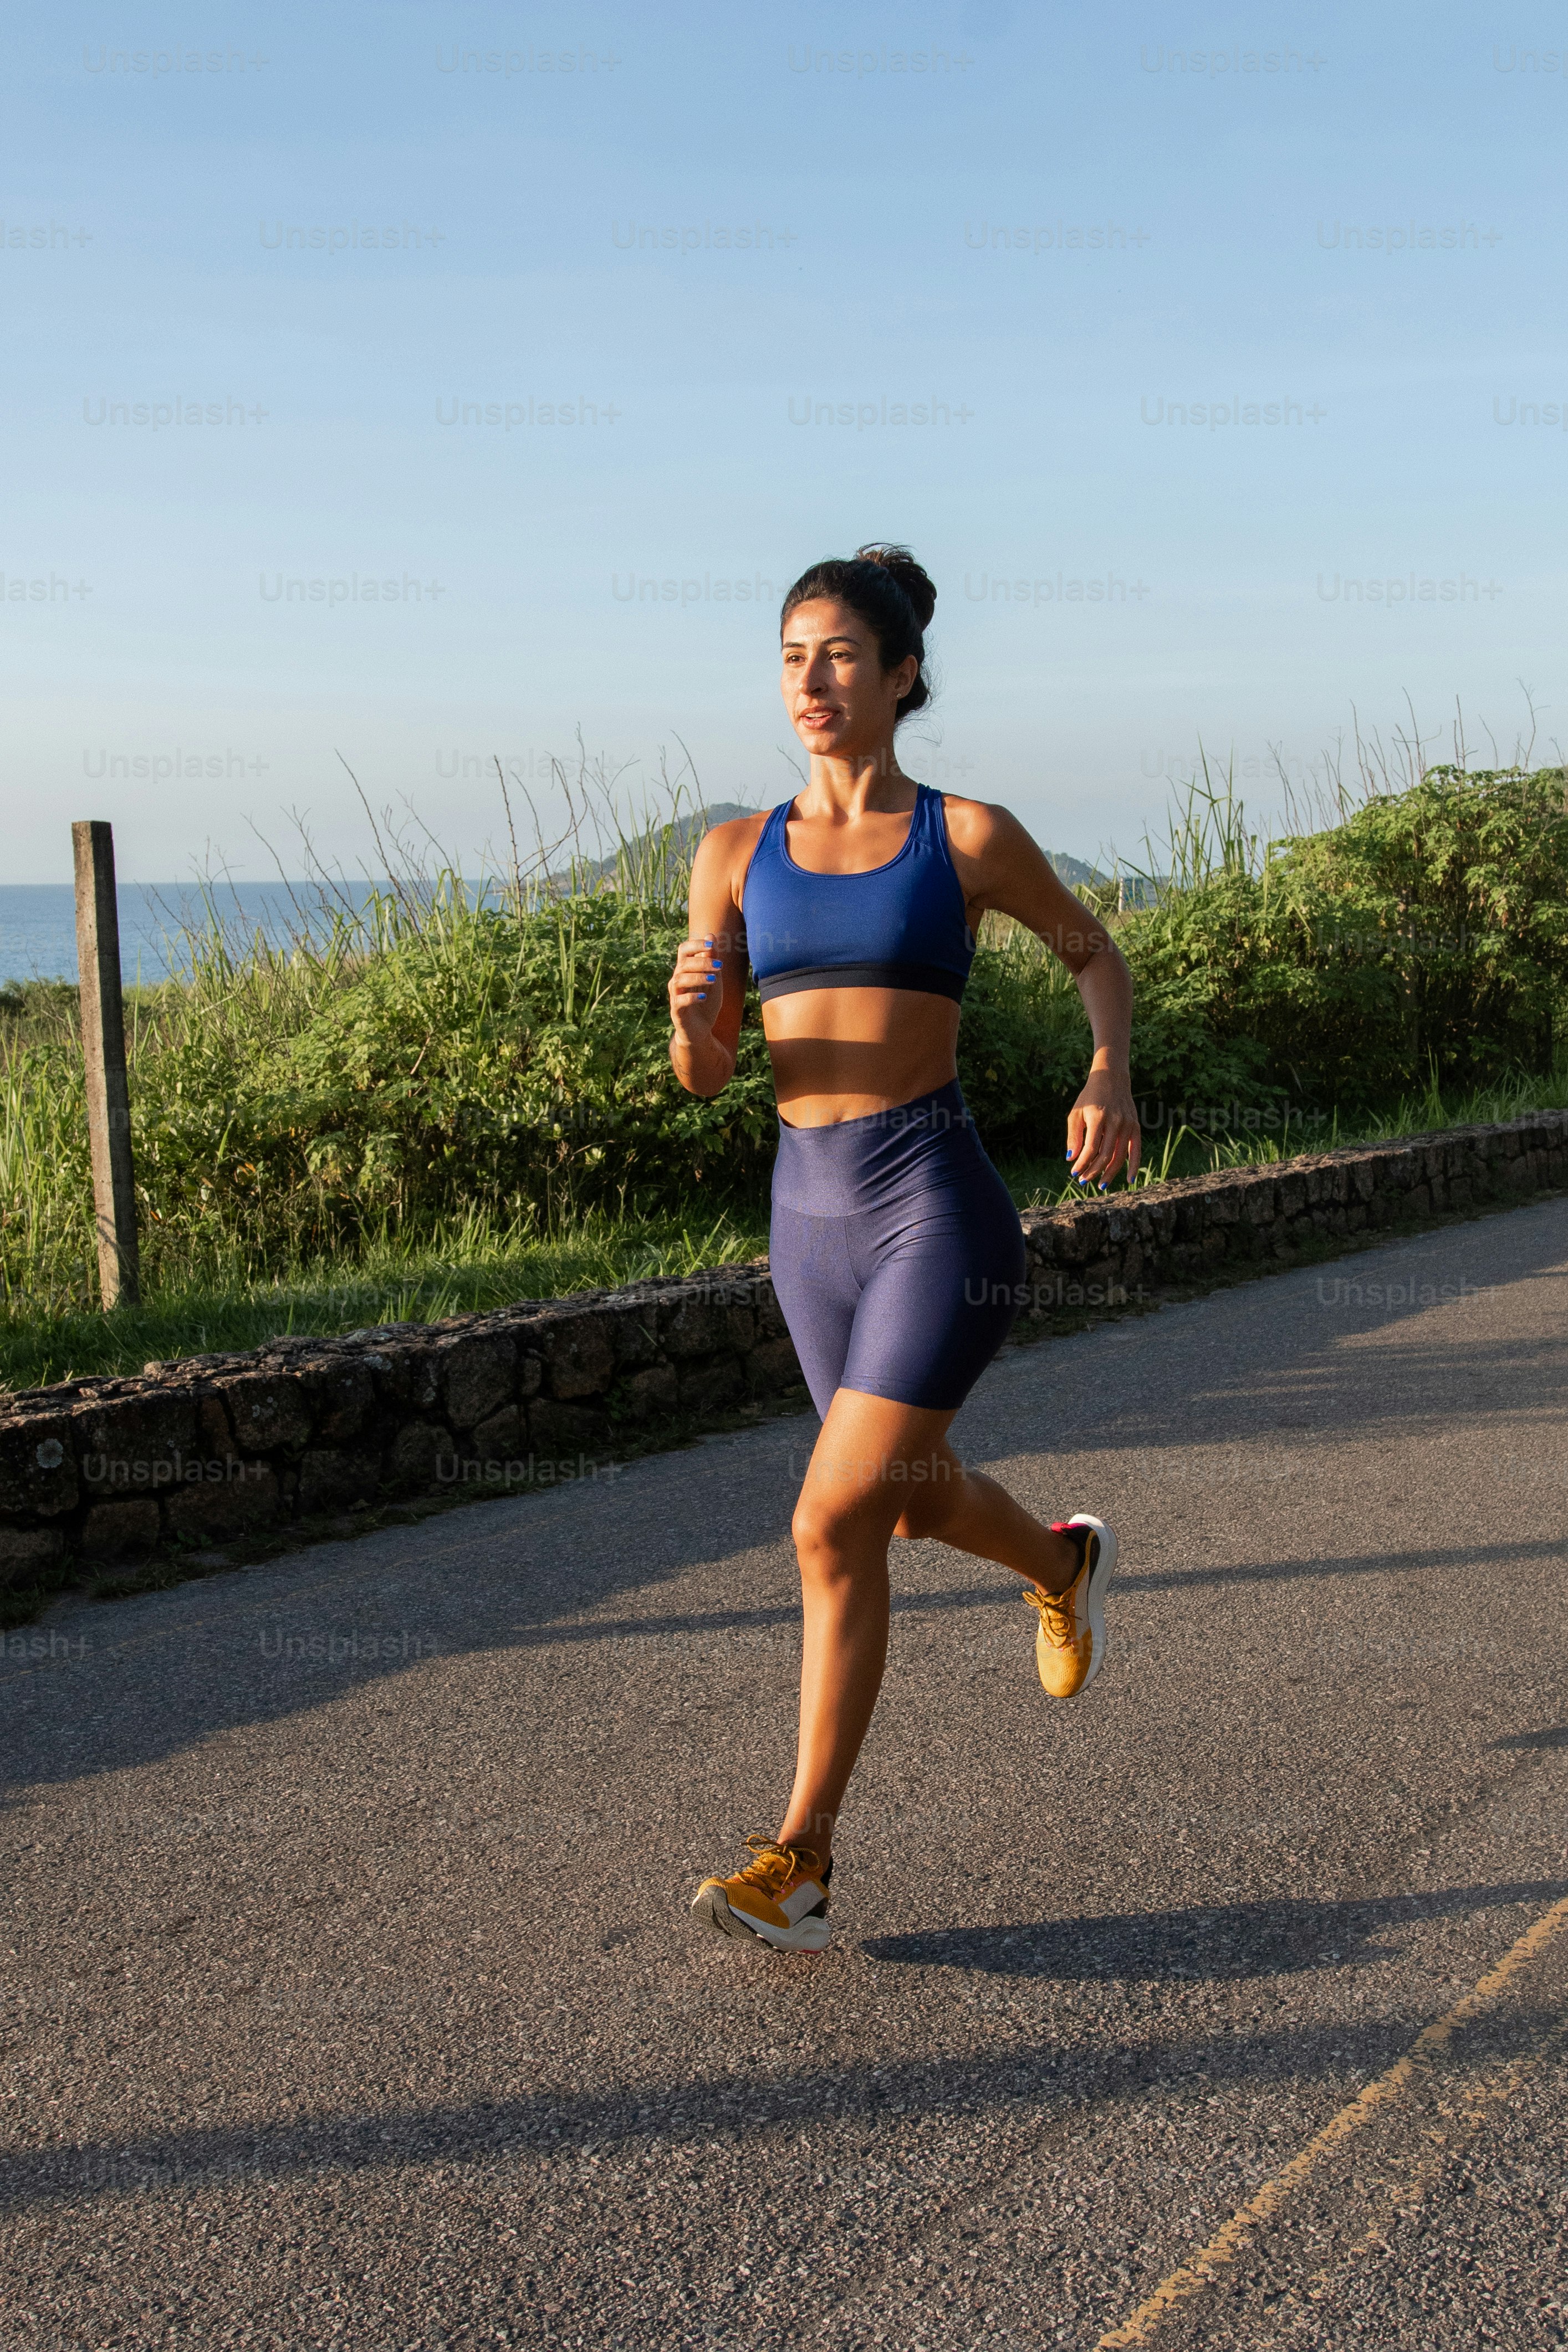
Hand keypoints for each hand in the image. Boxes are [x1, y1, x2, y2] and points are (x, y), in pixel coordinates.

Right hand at [668, 935, 723, 1040]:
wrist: (700, 1030)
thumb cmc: (706, 1003)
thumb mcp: (713, 980)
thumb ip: (712, 960)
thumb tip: (711, 934)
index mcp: (685, 970)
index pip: (683, 950)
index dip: (695, 944)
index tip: (711, 945)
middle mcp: (677, 980)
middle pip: (683, 964)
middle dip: (702, 962)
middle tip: (719, 966)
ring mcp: (675, 996)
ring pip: (679, 979)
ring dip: (697, 977)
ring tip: (713, 979)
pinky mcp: (676, 1011)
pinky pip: (679, 1001)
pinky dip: (691, 997)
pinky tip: (704, 997)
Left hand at [1066, 1067, 1140, 1189]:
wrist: (1111, 1079)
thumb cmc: (1089, 1097)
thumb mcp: (1076, 1113)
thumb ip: (1074, 1136)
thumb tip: (1071, 1158)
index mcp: (1098, 1118)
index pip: (1090, 1149)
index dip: (1082, 1163)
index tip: (1074, 1173)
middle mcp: (1115, 1121)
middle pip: (1105, 1155)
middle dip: (1093, 1171)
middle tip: (1083, 1181)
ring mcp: (1128, 1124)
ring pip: (1120, 1156)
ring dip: (1109, 1173)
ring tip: (1100, 1185)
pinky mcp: (1135, 1126)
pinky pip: (1136, 1150)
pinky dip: (1133, 1166)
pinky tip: (1129, 1180)